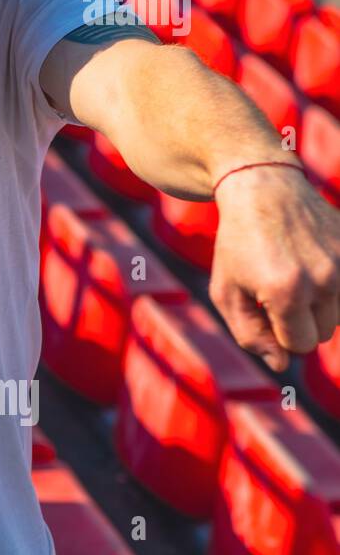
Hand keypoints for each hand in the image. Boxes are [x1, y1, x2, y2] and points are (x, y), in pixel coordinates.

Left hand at [210, 164, 339, 370]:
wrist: (264, 190)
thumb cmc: (239, 244)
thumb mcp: (227, 290)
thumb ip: (249, 334)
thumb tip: (280, 365)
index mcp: (286, 291)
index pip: (299, 345)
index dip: (279, 333)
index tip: (264, 310)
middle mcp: (324, 278)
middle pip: (323, 333)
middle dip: (298, 321)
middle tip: (275, 289)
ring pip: (339, 315)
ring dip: (317, 306)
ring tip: (293, 275)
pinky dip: (332, 286)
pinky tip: (310, 263)